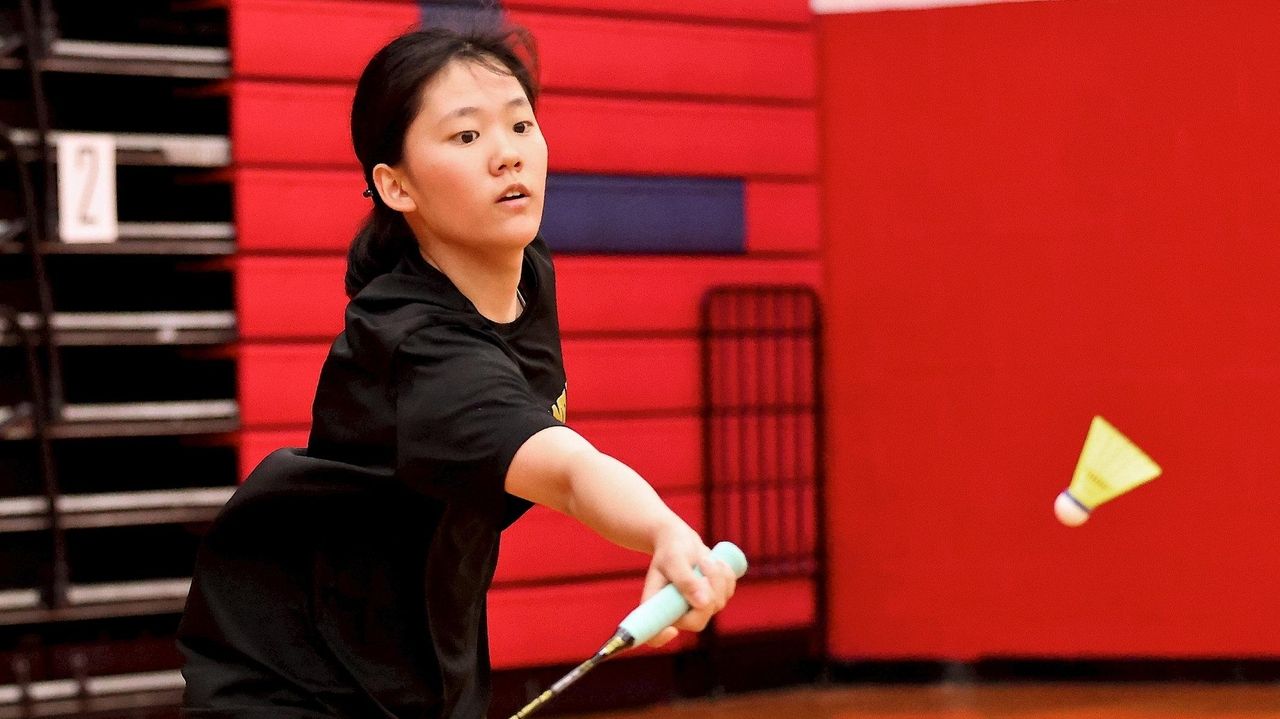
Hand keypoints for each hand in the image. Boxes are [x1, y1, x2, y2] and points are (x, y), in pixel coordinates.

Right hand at [639, 525, 736, 647]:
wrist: (681, 540)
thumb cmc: (671, 549)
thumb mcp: (675, 560)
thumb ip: (685, 580)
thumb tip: (703, 603)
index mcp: (656, 606)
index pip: (654, 635)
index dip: (661, 638)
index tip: (672, 630)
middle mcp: (676, 613)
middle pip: (698, 622)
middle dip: (708, 592)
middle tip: (703, 565)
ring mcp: (697, 609)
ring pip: (717, 603)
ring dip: (716, 577)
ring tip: (704, 559)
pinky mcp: (713, 600)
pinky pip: (728, 592)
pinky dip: (725, 575)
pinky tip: (714, 562)